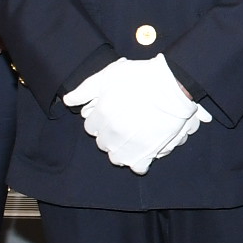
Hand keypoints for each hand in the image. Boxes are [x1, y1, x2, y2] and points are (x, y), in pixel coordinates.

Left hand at [64, 55, 211, 173]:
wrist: (174, 85)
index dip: (100, 119)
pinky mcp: (148, 153)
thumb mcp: (109, 75)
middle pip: (102, 142)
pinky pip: (138, 167)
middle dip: (110, 133)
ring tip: (132, 136)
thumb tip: (68, 100)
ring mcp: (129, 146)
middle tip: (125, 121)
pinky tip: (143, 150)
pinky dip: (139, 161)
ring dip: (121, 149)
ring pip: (116, 157)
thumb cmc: (142, 77)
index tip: (112, 113)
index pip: (91, 126)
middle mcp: (112, 133)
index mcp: (102, 114)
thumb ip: (85, 89)